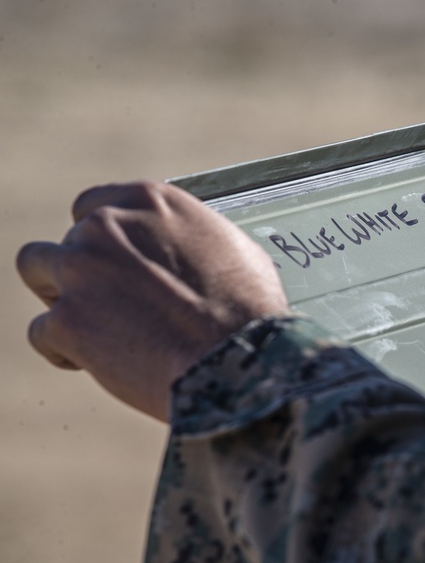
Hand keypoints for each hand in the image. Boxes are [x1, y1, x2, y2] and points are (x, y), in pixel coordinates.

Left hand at [16, 182, 290, 422]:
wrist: (238, 357)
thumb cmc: (249, 310)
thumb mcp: (234, 250)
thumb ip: (194, 240)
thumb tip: (197, 253)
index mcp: (151, 201)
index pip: (95, 206)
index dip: (103, 238)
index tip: (115, 260)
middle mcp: (108, 226)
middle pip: (69, 240)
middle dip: (86, 270)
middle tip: (113, 302)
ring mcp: (81, 270)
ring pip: (37, 270)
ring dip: (59, 294)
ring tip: (90, 324)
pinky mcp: (66, 320)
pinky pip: (43, 332)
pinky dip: (64, 349)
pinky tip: (94, 361)